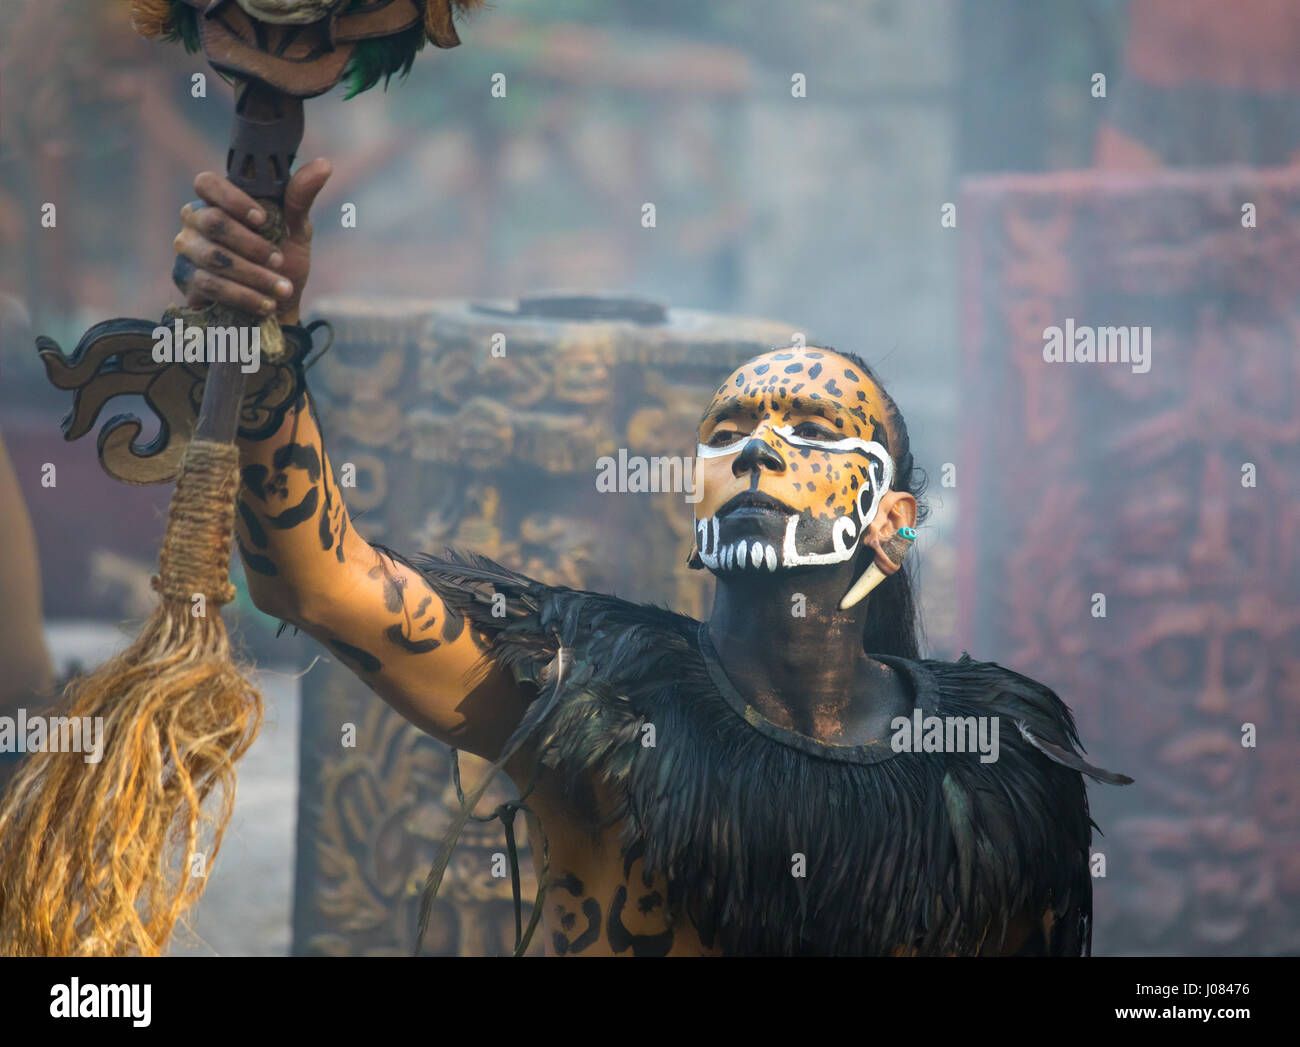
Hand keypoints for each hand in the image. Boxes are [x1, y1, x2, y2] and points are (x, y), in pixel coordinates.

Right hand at [172, 157, 332, 324]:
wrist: (278, 304)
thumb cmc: (283, 260)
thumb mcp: (296, 229)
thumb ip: (300, 198)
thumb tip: (324, 165)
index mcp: (219, 201)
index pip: (206, 183)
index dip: (232, 199)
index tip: (263, 219)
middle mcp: (195, 219)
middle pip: (213, 222)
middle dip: (252, 245)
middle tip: (280, 261)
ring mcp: (187, 248)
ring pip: (214, 257)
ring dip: (254, 275)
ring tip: (282, 289)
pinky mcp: (185, 279)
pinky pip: (210, 284)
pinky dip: (244, 296)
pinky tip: (267, 304)